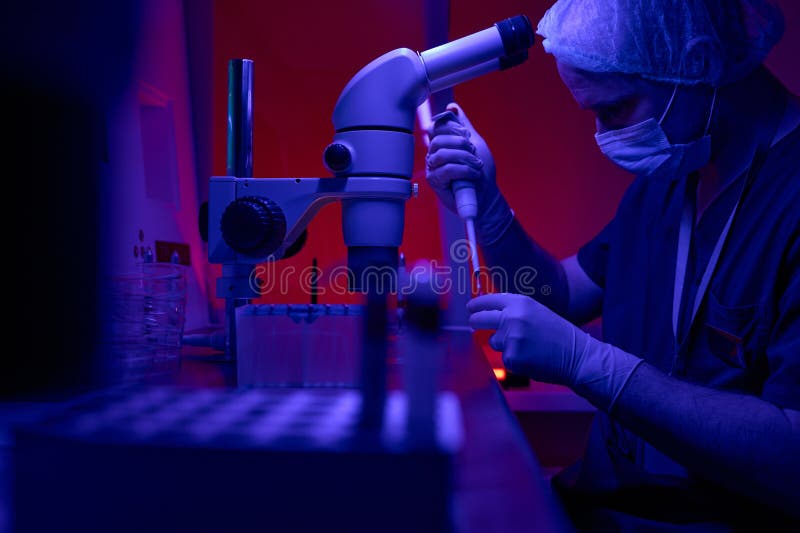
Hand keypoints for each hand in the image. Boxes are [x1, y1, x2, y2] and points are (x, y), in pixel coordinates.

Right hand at [425, 103, 512, 244]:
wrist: (486, 195)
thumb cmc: (480, 172)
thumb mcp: (474, 143)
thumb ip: (463, 125)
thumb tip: (451, 107)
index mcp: (441, 144)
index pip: (438, 128)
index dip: (454, 129)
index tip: (468, 137)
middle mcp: (433, 155)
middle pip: (438, 140)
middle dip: (461, 144)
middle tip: (474, 153)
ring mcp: (433, 169)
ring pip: (442, 154)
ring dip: (464, 158)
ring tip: (476, 165)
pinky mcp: (435, 182)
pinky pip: (445, 169)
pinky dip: (463, 169)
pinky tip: (473, 173)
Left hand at [467, 293, 642, 410]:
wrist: (578, 356)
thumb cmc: (560, 334)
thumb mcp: (536, 312)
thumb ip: (514, 311)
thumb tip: (490, 313)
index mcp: (520, 302)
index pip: (488, 301)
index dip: (476, 305)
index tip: (471, 308)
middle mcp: (512, 317)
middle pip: (479, 319)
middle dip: (475, 322)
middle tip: (474, 324)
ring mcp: (510, 338)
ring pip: (493, 341)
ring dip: (504, 344)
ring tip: (527, 346)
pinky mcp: (511, 358)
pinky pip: (504, 358)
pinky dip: (514, 359)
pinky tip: (531, 358)